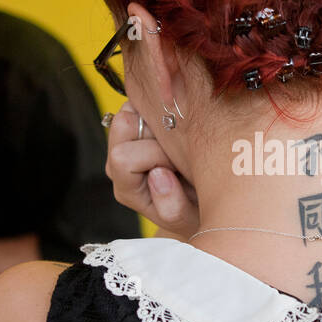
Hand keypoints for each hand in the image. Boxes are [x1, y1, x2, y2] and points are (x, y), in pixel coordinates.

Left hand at [104, 100, 199, 238]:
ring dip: (158, 117)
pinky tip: (181, 123)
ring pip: (131, 110)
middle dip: (155, 131)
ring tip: (181, 137)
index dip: (155, 156)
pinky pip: (143, 103)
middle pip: (122, 127)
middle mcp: (120, 164)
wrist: (202, 203)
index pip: (124, 159)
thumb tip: (159, 175)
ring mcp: (127, 142)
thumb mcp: (189, 218)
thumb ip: (172, 206)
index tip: (179, 166)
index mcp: (126, 188)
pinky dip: (162, 107)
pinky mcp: (140, 124)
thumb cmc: (196, 212)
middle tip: (180, 146)